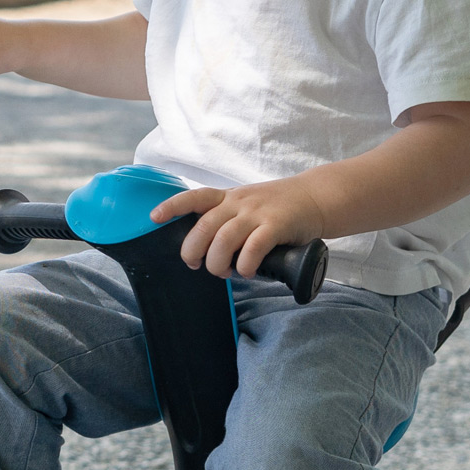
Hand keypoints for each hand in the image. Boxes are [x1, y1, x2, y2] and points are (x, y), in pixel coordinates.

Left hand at [150, 178, 328, 278]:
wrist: (315, 198)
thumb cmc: (276, 207)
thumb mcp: (246, 204)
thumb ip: (227, 220)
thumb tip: (205, 249)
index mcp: (228, 197)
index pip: (194, 197)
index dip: (172, 206)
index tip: (153, 217)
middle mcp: (239, 202)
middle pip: (204, 226)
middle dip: (192, 250)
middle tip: (196, 265)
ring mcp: (257, 213)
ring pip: (224, 239)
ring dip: (218, 262)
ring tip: (223, 272)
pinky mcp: (276, 225)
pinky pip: (253, 247)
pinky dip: (245, 264)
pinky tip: (246, 271)